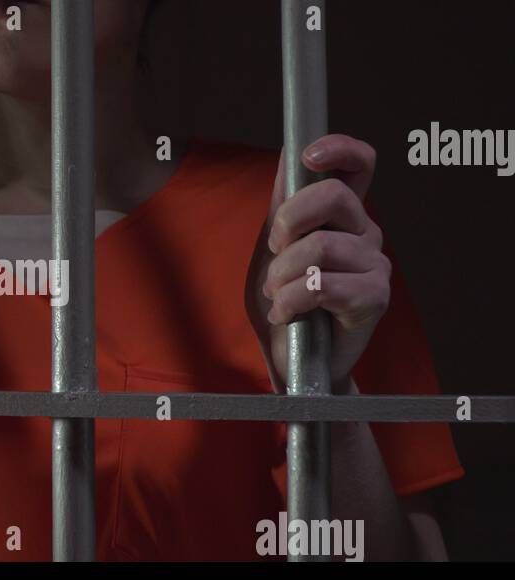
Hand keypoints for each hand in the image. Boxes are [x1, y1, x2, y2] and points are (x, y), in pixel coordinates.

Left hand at [245, 134, 389, 391]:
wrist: (290, 359)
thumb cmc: (284, 301)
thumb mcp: (274, 247)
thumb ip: (285, 203)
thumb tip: (289, 152)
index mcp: (343, 217)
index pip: (360, 165)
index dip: (340, 149)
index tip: (308, 157)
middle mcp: (365, 234)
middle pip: (333, 196)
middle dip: (288, 221)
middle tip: (274, 252)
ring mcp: (375, 265)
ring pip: (320, 246)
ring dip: (282, 275)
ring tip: (277, 295)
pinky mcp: (374, 299)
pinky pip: (322, 285)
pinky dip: (290, 301)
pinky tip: (286, 314)